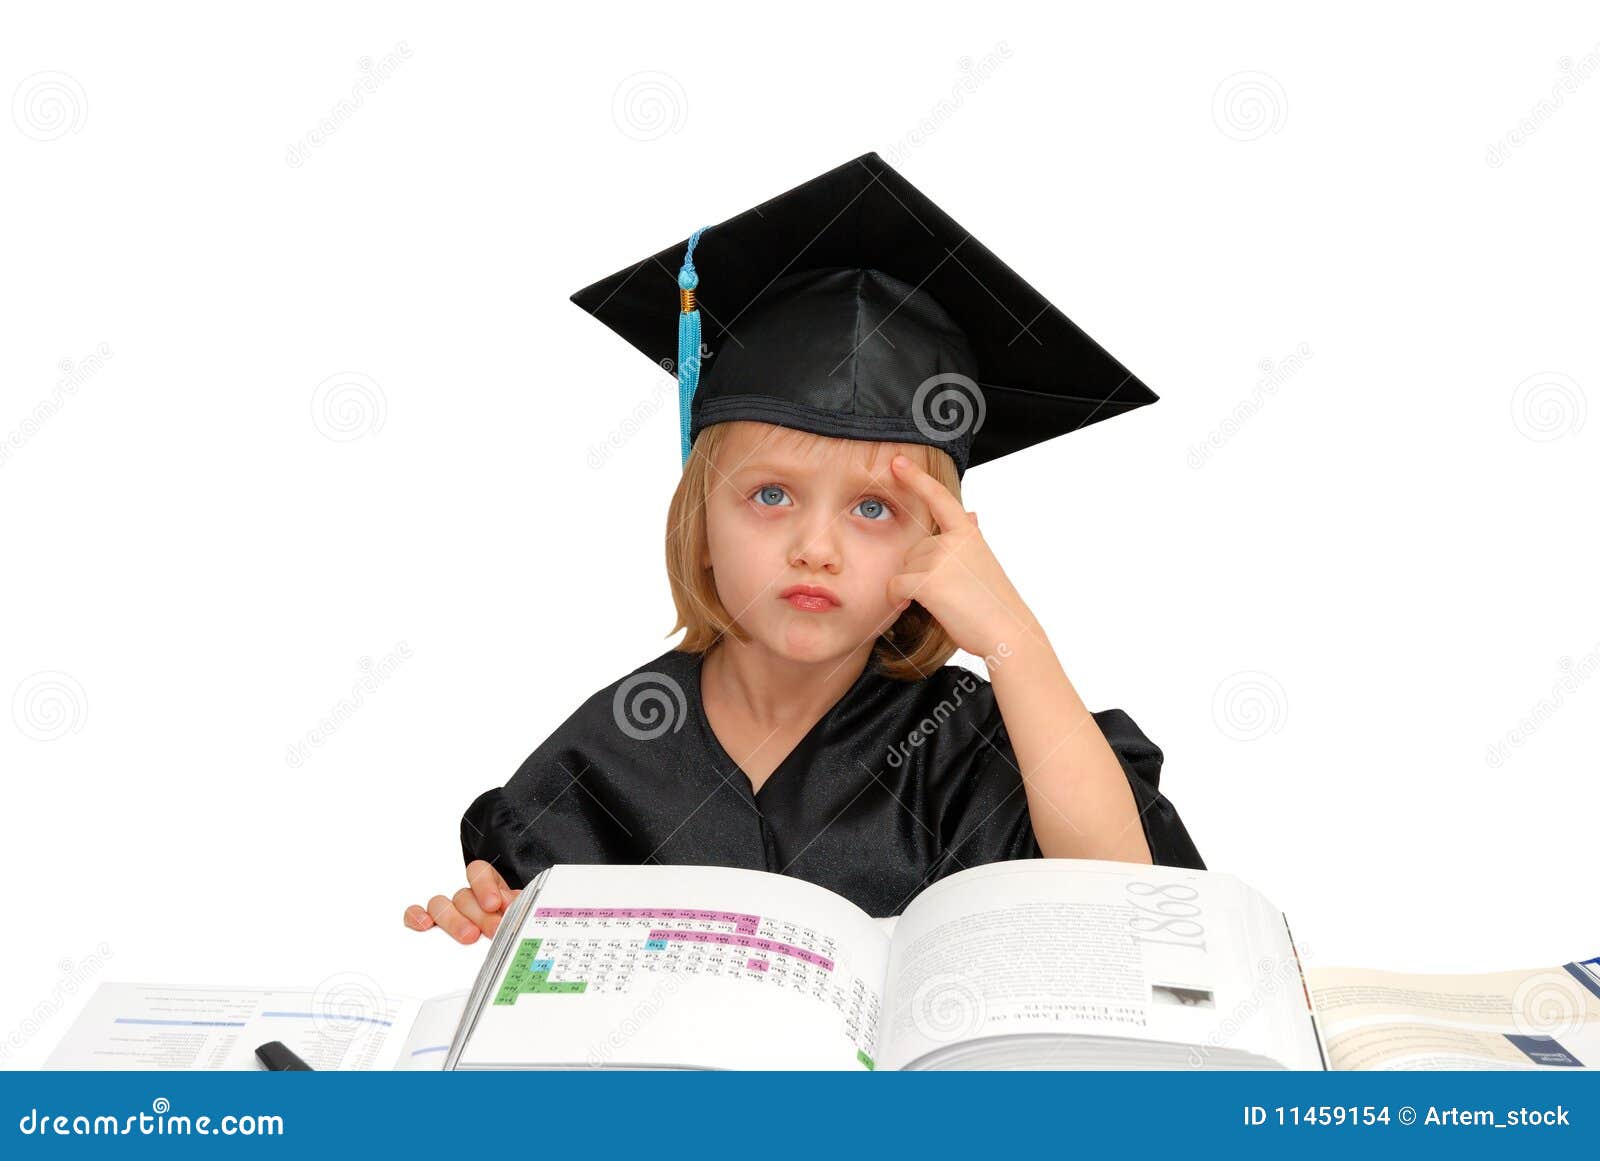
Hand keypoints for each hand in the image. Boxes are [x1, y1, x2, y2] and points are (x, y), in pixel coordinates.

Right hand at [403, 860, 520, 943]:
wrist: (506, 943)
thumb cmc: (509, 924)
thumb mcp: (519, 913)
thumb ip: (518, 907)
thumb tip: (516, 908)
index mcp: (487, 886)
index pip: (478, 872)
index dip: (485, 886)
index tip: (494, 904)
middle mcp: (465, 896)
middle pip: (463, 896)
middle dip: (479, 915)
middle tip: (493, 930)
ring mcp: (446, 910)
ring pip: (440, 905)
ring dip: (454, 921)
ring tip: (469, 936)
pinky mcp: (430, 924)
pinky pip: (414, 914)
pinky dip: (416, 916)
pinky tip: (424, 925)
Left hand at [887, 453, 1038, 658]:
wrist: (1006, 631)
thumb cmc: (994, 602)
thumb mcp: (983, 560)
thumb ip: (969, 537)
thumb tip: (971, 513)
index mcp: (967, 531)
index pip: (939, 497)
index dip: (916, 477)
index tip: (897, 460)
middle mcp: (952, 539)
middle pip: (912, 549)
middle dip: (920, 572)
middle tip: (951, 592)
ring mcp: (939, 558)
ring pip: (903, 568)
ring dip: (914, 587)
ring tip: (946, 601)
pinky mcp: (927, 580)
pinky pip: (895, 585)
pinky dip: (899, 599)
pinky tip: (917, 606)